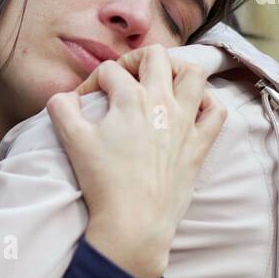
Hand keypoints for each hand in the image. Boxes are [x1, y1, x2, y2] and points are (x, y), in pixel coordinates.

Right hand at [45, 46, 225, 277]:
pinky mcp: (199, 145)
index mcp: (130, 98)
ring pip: (193, 75)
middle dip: (136, 59)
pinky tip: (192, 108)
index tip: (82, 102)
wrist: (134, 220)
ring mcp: (185, 122)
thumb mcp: (73, 141)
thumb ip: (62, 109)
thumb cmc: (103, 181)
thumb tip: (63, 97)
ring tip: (161, 82)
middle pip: (156, 56)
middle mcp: (162, 103)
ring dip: (177, 70)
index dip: (91, 82)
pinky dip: (207, 102)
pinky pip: (216, 112)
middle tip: (124, 77)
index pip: (110, 71)